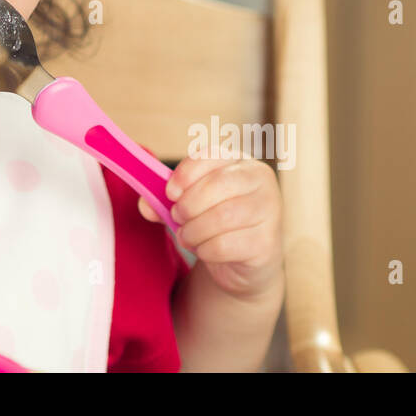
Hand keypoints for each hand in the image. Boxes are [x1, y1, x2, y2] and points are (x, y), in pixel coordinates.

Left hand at [139, 152, 283, 300]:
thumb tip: (146, 205)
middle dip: (187, 205)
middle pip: (216, 186)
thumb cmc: (216, 221)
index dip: (185, 174)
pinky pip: (225, 245)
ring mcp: (269, 211)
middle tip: (177, 217)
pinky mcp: (267, 243)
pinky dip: (205, 250)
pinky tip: (205, 250)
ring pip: (221, 217)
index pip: (210, 156)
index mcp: (241, 162)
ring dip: (193, 230)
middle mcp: (261, 181)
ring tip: (187, 236)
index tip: (169, 192)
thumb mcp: (190, 204)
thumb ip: (164, 200)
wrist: (245, 260)